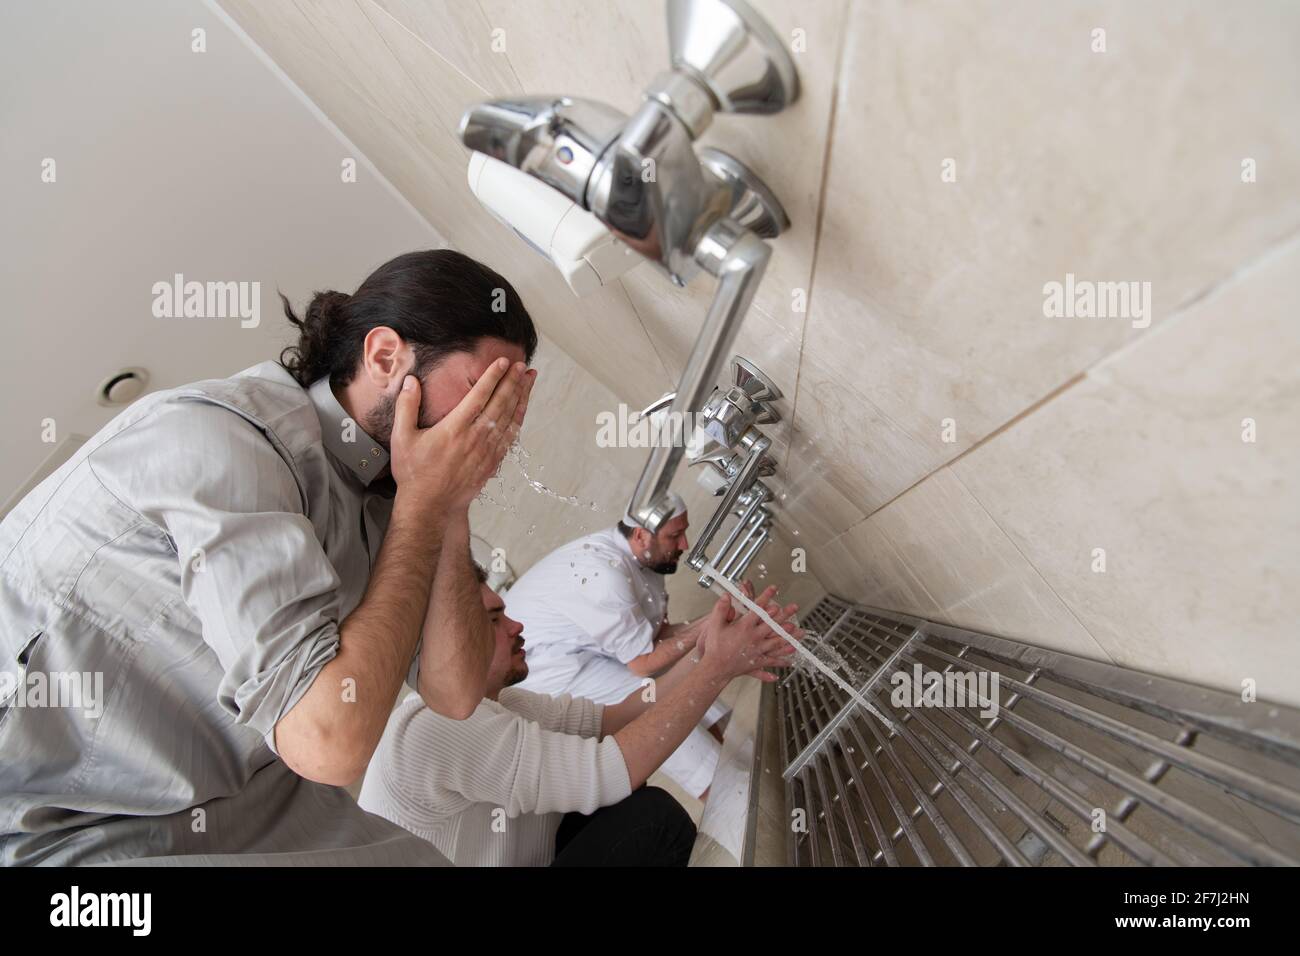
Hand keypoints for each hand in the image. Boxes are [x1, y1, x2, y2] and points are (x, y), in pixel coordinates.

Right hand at [389, 359, 535, 510]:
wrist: (431, 506)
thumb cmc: (415, 473)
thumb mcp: (402, 438)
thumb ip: (406, 407)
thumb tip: (411, 382)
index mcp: (455, 428)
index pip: (479, 395)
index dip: (493, 377)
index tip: (503, 362)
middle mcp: (475, 437)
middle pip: (500, 404)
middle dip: (513, 382)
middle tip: (522, 365)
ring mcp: (487, 451)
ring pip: (509, 419)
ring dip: (521, 397)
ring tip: (529, 380)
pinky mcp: (492, 463)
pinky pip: (510, 437)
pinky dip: (518, 420)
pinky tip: (522, 410)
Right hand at [699, 585, 801, 682]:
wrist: (714, 668)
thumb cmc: (714, 647)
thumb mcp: (714, 624)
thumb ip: (721, 609)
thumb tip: (727, 596)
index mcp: (744, 627)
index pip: (758, 608)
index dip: (766, 597)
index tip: (773, 589)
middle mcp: (754, 637)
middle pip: (773, 624)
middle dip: (785, 614)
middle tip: (794, 607)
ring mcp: (757, 650)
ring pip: (777, 642)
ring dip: (789, 636)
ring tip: (799, 631)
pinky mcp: (757, 661)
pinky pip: (772, 661)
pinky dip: (781, 661)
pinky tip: (790, 661)